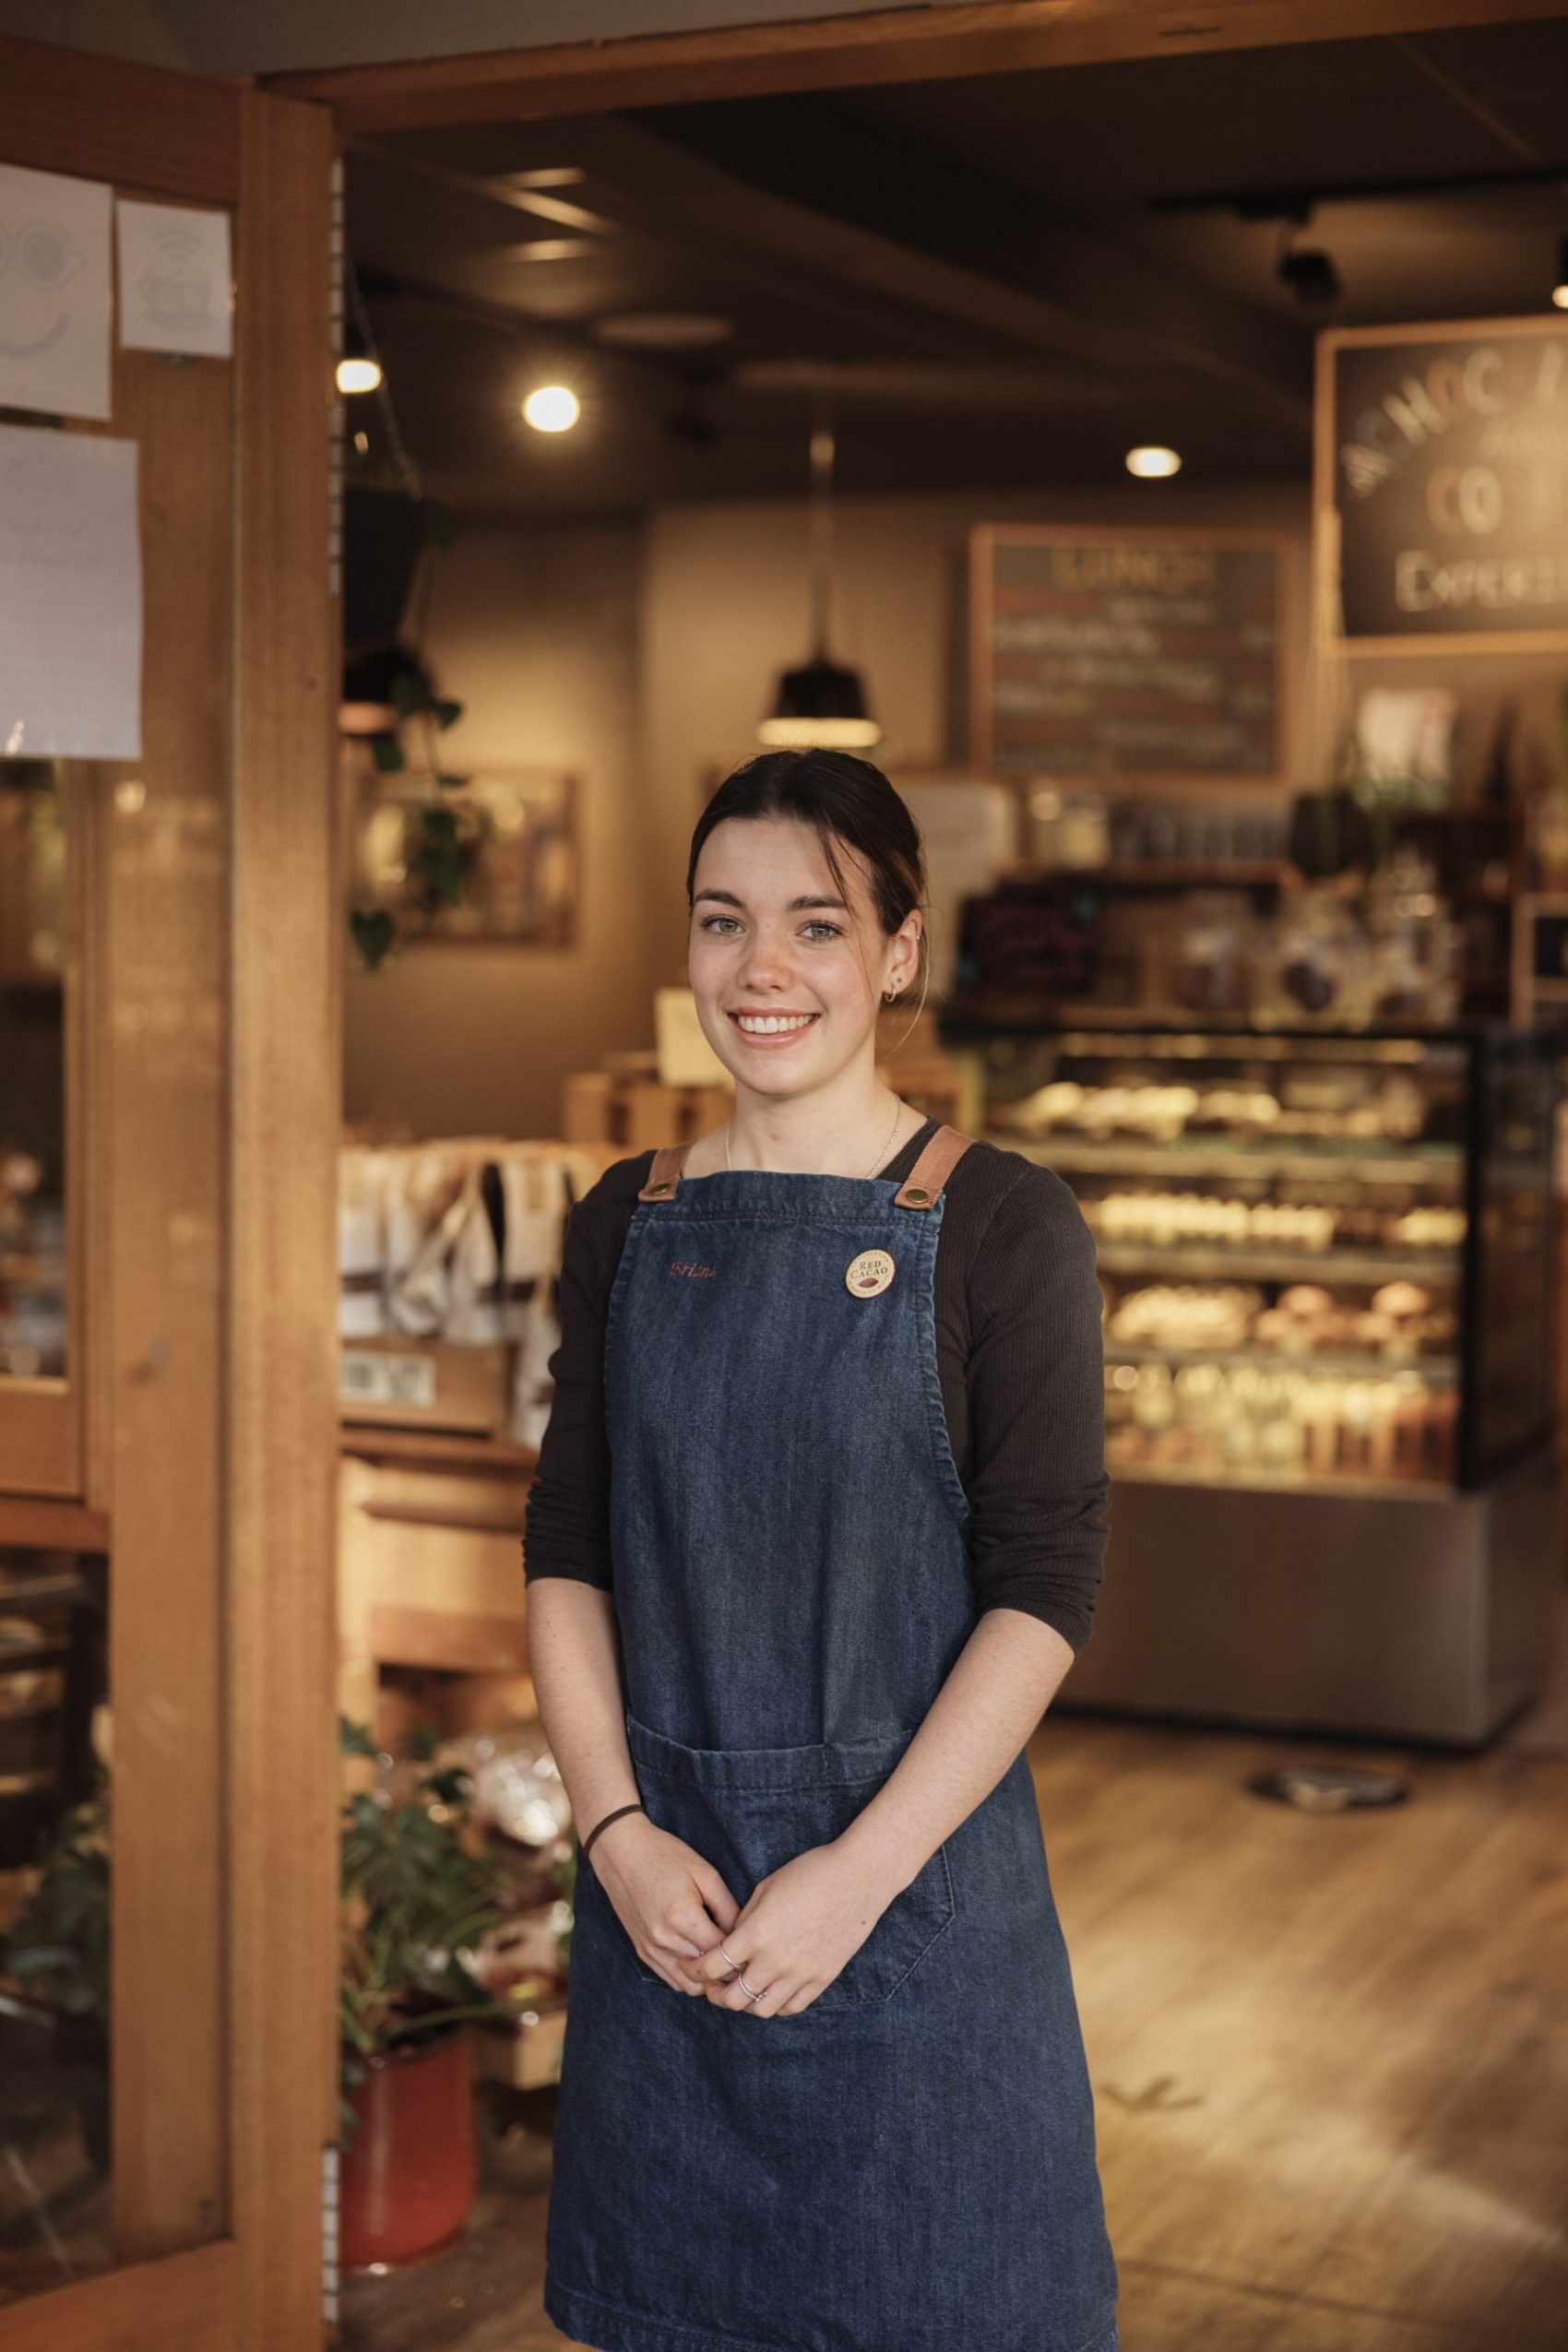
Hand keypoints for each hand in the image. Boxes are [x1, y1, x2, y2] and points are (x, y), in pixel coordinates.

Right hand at [589, 1813, 739, 1993]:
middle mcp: (664, 1940)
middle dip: (727, 1967)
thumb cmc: (666, 1856)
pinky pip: (671, 1979)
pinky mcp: (642, 1951)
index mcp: (683, 1918)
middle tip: (741, 1955)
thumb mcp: (705, 1873)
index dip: (741, 1952)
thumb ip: (727, 1907)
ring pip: (688, 1985)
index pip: (722, 1953)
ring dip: (706, 1977)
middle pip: (707, 1972)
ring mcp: (650, 1949)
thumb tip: (742, 1934)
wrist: (621, 1853)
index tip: (753, 1946)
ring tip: (720, 1959)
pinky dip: (688, 1976)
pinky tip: (699, 1957)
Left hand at [682, 1840, 890, 2016]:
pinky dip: (775, 2004)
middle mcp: (775, 1962)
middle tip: (712, 1984)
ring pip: (761, 2010)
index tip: (691, 1966)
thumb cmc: (809, 1873)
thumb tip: (732, 1942)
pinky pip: (791, 2007)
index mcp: (755, 1935)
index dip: (695, 1969)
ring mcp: (800, 1975)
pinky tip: (771, 1989)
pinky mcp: (821, 1980)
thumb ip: (744, 1921)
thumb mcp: (765, 1889)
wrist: (857, 1877)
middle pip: (732, 1998)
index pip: (712, 1967)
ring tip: (742, 1988)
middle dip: (715, 1994)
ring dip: (745, 2003)